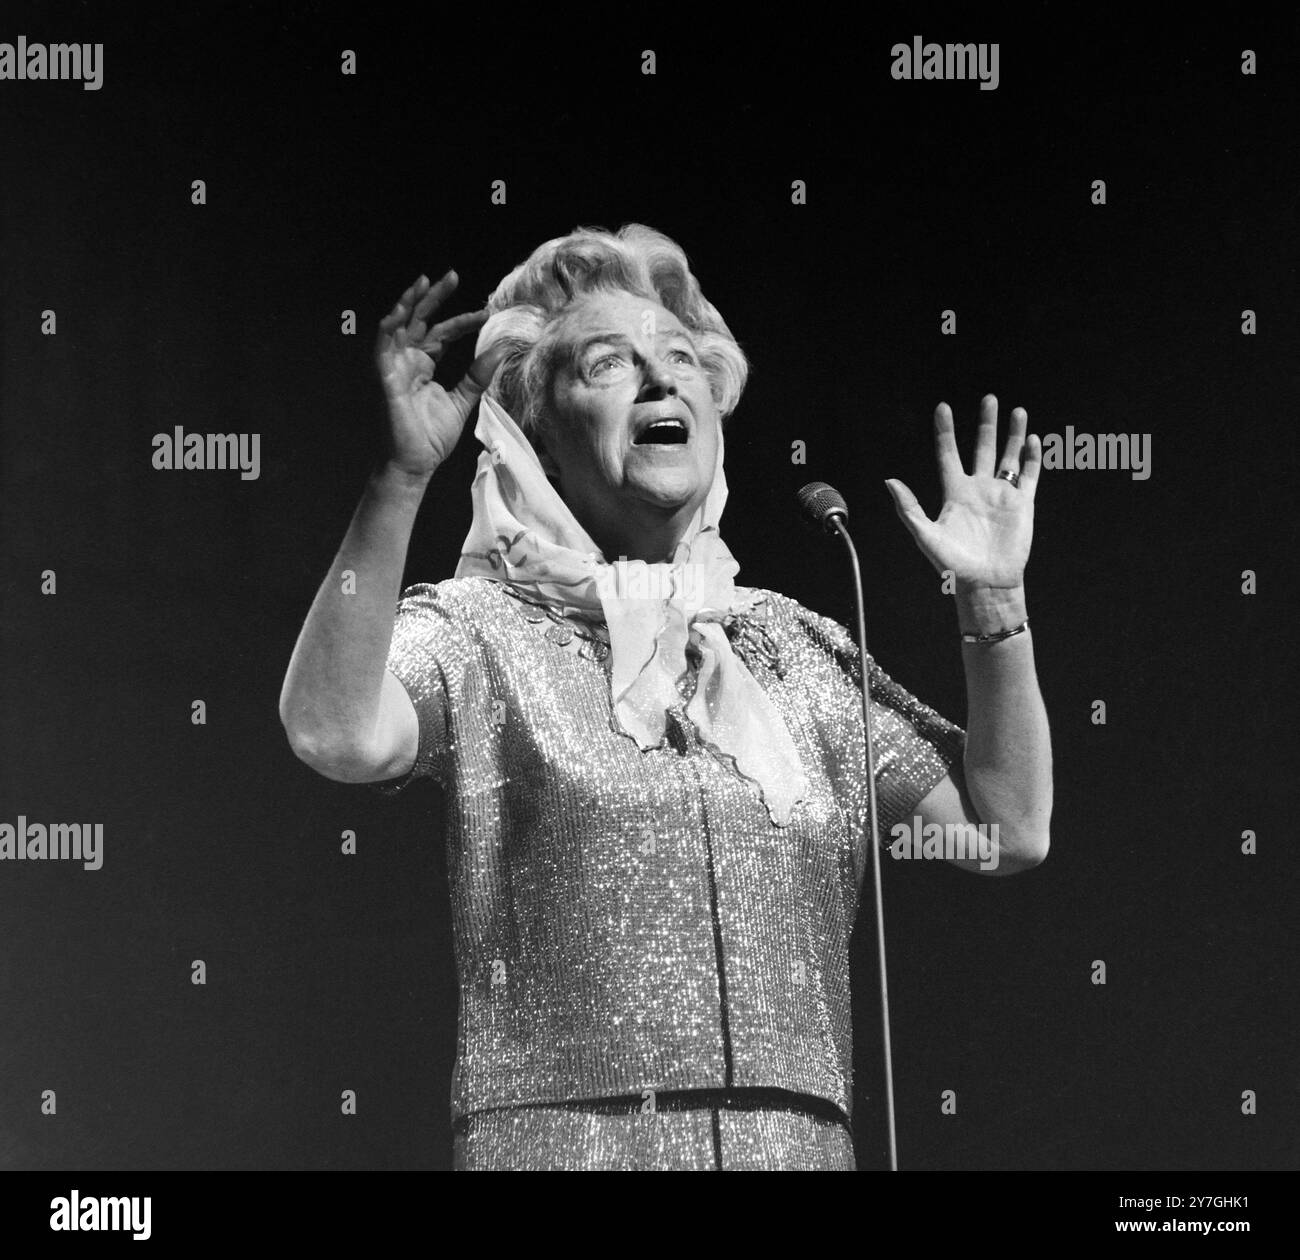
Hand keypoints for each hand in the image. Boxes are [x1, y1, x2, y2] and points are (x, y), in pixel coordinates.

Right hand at [375, 270, 511, 476]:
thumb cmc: (431, 438)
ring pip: (398, 325)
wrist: (414, 464)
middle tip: (451, 275)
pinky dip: (390, 326)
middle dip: (433, 297)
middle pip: (418, 320)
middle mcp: (407, 361)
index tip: (486, 313)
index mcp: (423, 365)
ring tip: (424, 282)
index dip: (462, 321)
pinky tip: (401, 310)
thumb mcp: (462, 400)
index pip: (441, 334)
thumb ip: (477, 375)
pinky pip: (383, 345)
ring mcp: (394, 368)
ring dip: (408, 302)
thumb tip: (499, 351)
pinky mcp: (385, 378)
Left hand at [884, 395, 1040, 590]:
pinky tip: (1032, 439)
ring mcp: (1001, 495)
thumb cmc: (952, 565)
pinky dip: (1031, 457)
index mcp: (954, 493)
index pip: (948, 454)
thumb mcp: (925, 535)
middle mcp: (978, 489)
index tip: (943, 407)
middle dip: (986, 424)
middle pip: (982, 448)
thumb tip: (889, 481)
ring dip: (1013, 434)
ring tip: (1017, 410)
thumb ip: (909, 508)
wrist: (984, 584)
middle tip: (989, 398)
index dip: (945, 431)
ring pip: (1009, 457)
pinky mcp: (1023, 504)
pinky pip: (1028, 475)